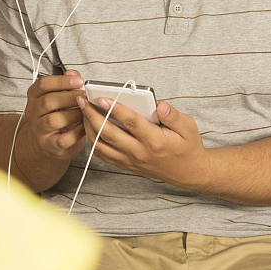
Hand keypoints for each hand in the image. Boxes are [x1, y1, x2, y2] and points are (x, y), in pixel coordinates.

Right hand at [24, 72, 89, 163]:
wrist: (51, 140)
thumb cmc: (59, 113)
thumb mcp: (61, 95)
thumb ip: (68, 84)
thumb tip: (73, 74)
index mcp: (34, 96)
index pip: (43, 85)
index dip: (62, 81)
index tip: (80, 81)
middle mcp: (33, 112)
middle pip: (48, 101)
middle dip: (70, 97)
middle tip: (85, 96)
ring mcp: (39, 129)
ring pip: (53, 120)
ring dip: (74, 114)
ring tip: (86, 111)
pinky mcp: (48, 144)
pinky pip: (63, 139)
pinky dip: (77, 132)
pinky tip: (85, 126)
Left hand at [81, 93, 205, 190]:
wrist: (189, 172)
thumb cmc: (187, 147)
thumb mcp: (188, 127)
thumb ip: (173, 115)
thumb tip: (160, 104)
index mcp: (155, 140)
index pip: (131, 122)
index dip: (115, 109)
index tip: (102, 97)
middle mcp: (140, 152)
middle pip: (109, 133)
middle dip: (92, 115)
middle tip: (82, 100)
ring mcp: (131, 161)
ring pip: (102, 146)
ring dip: (89, 128)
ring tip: (82, 111)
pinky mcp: (126, 165)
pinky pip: (104, 155)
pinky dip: (93, 141)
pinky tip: (90, 128)